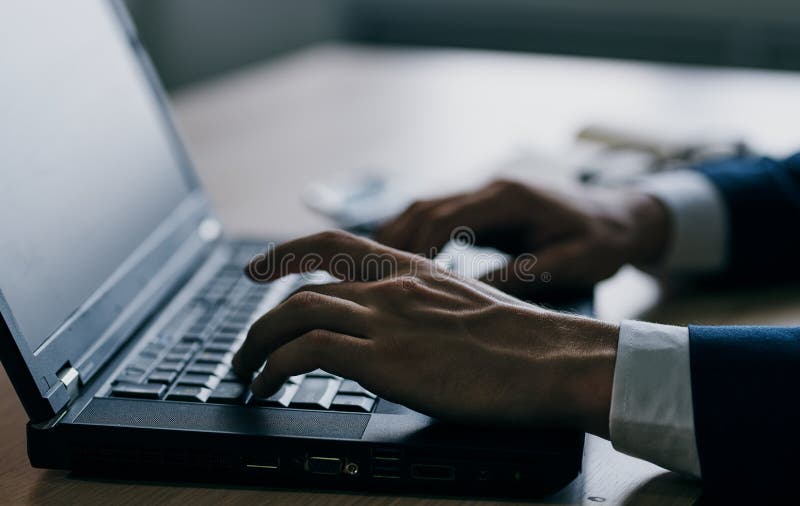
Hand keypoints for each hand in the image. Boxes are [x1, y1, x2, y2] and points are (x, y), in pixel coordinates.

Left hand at [234, 231, 618, 436]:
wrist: (554, 361)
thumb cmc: (525, 343)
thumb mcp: (468, 308)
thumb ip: (426, 309)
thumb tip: (405, 332)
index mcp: (413, 270)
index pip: (336, 245)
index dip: (289, 251)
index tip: (260, 267)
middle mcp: (392, 288)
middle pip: (302, 288)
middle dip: (262, 316)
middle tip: (245, 343)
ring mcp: (387, 321)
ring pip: (293, 315)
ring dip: (258, 344)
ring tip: (247, 371)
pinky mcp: (385, 359)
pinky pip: (307, 353)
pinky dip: (275, 368)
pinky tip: (269, 385)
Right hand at [376, 179, 669, 298]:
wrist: (623, 216)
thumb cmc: (603, 241)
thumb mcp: (574, 262)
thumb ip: (524, 273)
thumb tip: (472, 293)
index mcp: (510, 198)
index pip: (448, 218)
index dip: (419, 248)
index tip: (399, 281)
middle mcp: (490, 189)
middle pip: (425, 208)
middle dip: (394, 241)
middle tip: (366, 277)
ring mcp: (485, 193)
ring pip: (424, 207)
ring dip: (397, 235)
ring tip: (371, 269)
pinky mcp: (484, 206)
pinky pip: (437, 215)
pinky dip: (413, 234)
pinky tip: (398, 259)